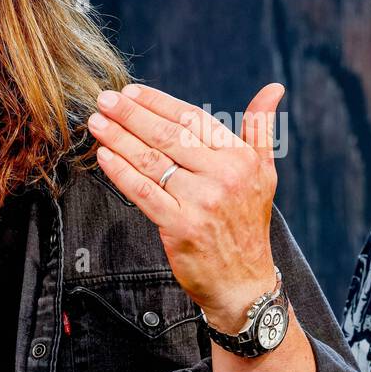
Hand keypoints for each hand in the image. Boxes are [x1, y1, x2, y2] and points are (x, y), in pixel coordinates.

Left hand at [88, 82, 282, 333]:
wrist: (243, 283)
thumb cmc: (248, 223)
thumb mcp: (263, 172)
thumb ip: (260, 128)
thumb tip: (274, 88)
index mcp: (240, 158)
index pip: (193, 120)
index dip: (159, 103)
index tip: (132, 91)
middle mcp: (223, 176)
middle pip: (167, 136)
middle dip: (131, 114)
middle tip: (104, 99)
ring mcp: (201, 202)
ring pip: (151, 162)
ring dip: (119, 138)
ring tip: (97, 123)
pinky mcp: (180, 227)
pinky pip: (143, 192)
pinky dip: (120, 172)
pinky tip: (104, 156)